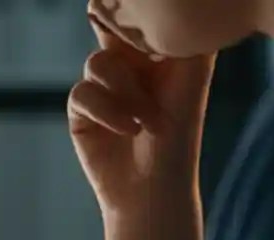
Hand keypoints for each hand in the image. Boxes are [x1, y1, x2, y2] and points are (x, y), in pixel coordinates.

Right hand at [70, 15, 214, 220]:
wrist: (154, 187)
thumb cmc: (180, 136)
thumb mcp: (192, 78)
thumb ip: (186, 39)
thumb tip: (182, 10)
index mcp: (158, 51)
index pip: (140, 18)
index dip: (132, 9)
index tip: (142, 7)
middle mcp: (128, 65)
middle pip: (107, 24)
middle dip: (105, 15)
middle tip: (101, 7)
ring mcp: (102, 87)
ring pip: (98, 63)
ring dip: (124, 91)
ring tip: (146, 121)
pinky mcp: (81, 111)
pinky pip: (82, 93)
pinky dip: (106, 111)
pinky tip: (128, 129)